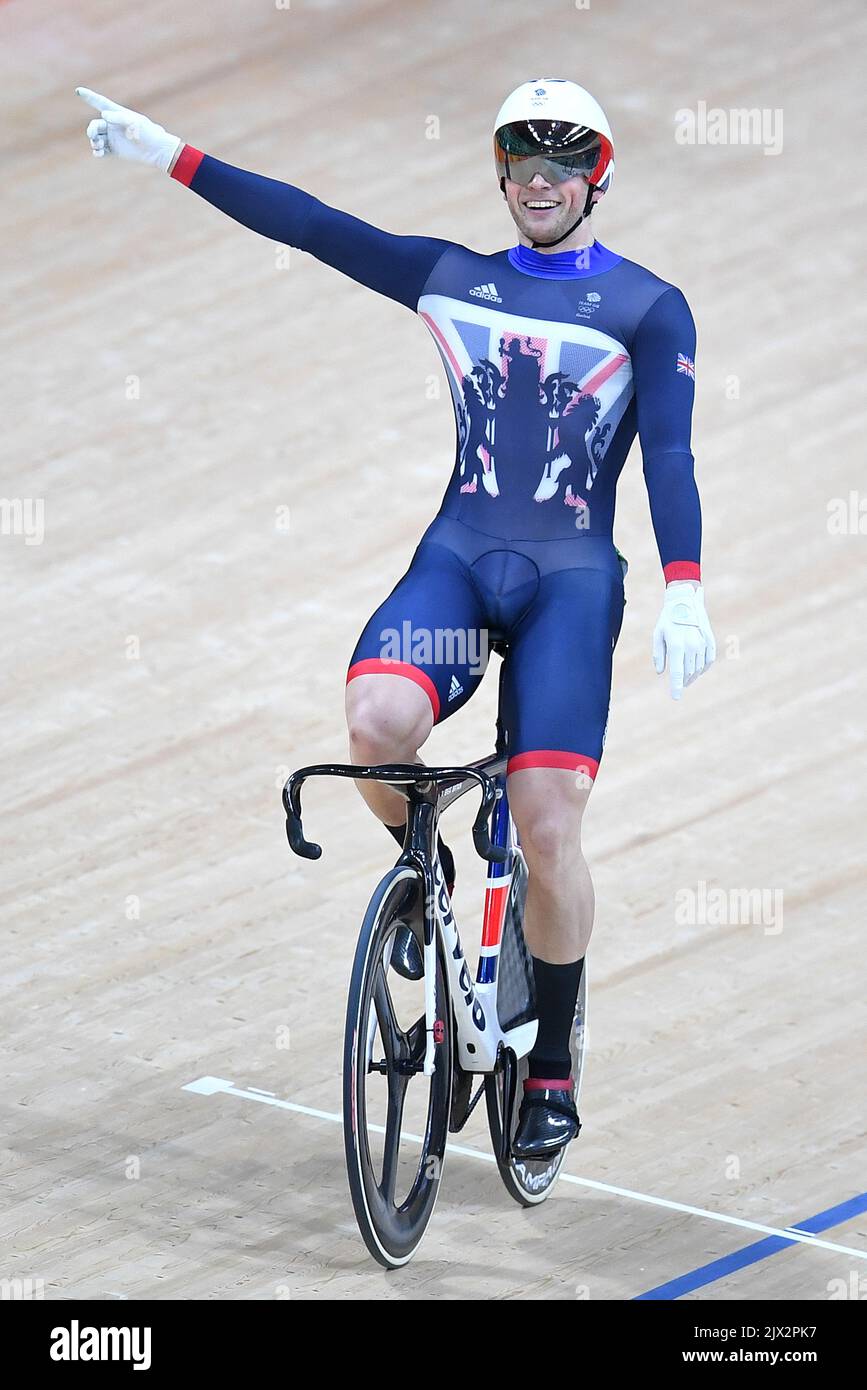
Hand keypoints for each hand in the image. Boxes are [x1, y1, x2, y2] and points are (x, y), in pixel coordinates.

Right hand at [76, 87, 181, 171]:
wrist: (157, 150)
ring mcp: (113, 138)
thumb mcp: (134, 122)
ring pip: (96, 138)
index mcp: (117, 114)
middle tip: (93, 136)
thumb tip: (103, 115)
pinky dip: (97, 152)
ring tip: (99, 146)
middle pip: (95, 125)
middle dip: (91, 130)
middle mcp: (112, 125)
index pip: (100, 103)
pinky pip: (100, 150)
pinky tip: (98, 153)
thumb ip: (118, 117)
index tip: (78, 91)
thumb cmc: (148, 132)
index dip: (89, 97)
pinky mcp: (114, 150)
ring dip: (94, 141)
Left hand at [652, 582, 715, 699]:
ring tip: (686, 678)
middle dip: (683, 682)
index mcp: (677, 645)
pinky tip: (698, 670)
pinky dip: (703, 668)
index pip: (677, 673)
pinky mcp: (709, 641)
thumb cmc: (668, 618)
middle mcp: (691, 646)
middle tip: (679, 685)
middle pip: (689, 673)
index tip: (675, 697)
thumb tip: (661, 672)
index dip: (676, 687)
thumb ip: (659, 655)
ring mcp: (702, 643)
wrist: (685, 600)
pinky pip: (708, 660)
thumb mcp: (658, 635)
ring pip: (698, 669)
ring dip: (692, 676)